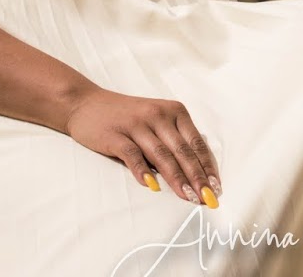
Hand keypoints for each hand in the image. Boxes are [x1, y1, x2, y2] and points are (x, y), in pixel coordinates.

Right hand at [63, 86, 222, 205]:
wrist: (86, 104)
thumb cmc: (126, 117)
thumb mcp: (156, 120)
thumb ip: (174, 140)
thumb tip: (197, 172)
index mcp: (174, 111)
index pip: (196, 142)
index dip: (207, 167)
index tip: (216, 188)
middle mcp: (158, 115)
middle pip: (183, 150)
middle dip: (197, 177)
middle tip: (207, 198)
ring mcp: (137, 124)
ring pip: (162, 154)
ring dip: (177, 178)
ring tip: (189, 197)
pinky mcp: (116, 135)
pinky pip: (133, 155)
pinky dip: (143, 171)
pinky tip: (152, 187)